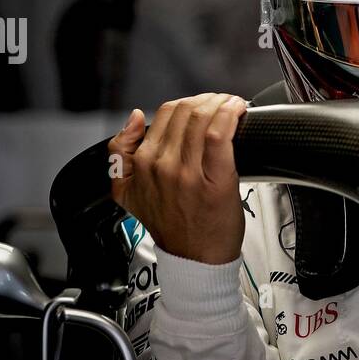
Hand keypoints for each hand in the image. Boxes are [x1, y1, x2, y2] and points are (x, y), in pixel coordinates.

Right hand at [108, 93, 246, 263]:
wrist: (194, 260)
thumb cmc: (171, 226)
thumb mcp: (127, 193)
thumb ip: (120, 154)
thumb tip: (135, 118)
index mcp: (141, 164)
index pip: (165, 114)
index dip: (188, 104)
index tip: (203, 106)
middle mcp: (162, 166)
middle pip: (185, 111)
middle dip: (207, 100)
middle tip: (221, 104)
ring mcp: (188, 173)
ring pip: (203, 118)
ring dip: (221, 103)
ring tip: (232, 106)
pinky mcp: (216, 180)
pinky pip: (220, 134)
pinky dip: (230, 115)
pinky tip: (238, 111)